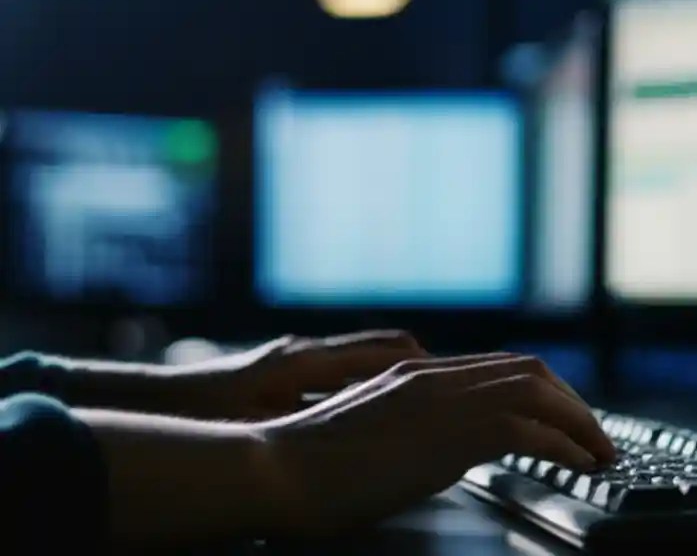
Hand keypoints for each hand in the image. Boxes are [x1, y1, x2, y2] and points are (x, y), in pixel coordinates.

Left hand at [169, 330, 427, 419]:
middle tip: (453, 383)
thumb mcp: (256, 425)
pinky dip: (367, 379)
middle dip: (418, 363)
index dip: (416, 364)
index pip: (376, 353)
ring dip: (395, 370)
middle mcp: (306, 351)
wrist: (162, 400)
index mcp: (302, 362)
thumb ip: (304, 423)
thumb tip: (347, 428)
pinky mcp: (288, 367)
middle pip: (378, 348)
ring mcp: (297, 356)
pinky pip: (342, 368)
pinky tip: (378, 402)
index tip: (450, 377)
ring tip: (429, 391)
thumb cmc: (203, 415)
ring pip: (362, 356)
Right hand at [259, 352, 615, 536]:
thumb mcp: (371, 432)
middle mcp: (436, 375)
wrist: (278, 469)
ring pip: (537, 391)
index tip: (564, 417)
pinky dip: (563, 444)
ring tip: (599, 451)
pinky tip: (577, 463)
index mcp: (417, 374)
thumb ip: (411, 426)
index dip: (542, 391)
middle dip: (571, 403)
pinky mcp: (450, 431)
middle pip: (529, 371)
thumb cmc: (310, 465)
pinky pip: (528, 429)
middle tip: (594, 435)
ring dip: (578, 421)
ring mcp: (444, 398)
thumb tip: (444, 445)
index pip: (499, 368)